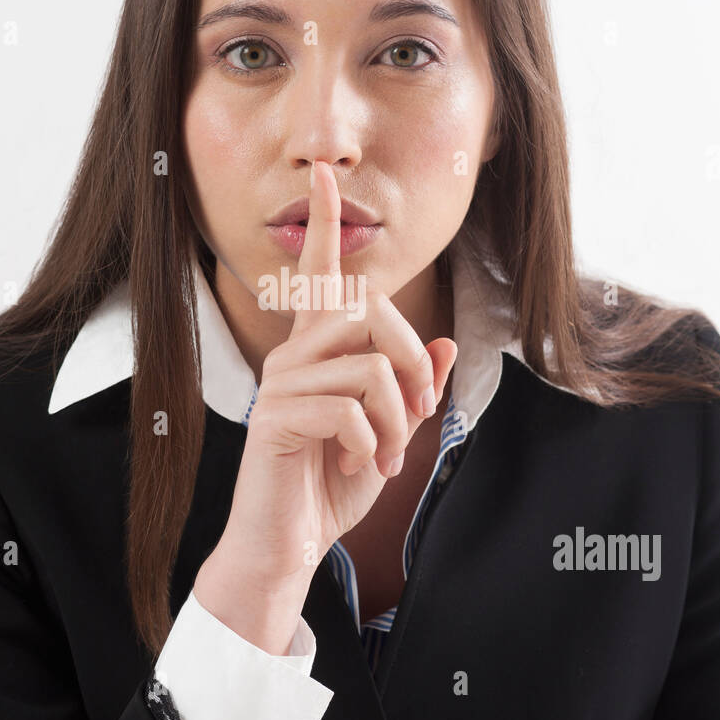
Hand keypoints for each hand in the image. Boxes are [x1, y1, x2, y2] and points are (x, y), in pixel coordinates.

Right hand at [202, 159, 456, 607]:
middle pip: (368, 310)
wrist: (289, 545)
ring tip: (388, 454)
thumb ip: (413, 390)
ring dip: (396, 416)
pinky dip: (373, 442)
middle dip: (411, 360)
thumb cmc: (331, 487)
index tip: (323, 174)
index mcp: (318, 353)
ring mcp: (282, 388)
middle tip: (417, 415)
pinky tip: (358, 465)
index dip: (324, 224)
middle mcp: (294, 358)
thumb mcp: (390, 435)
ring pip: (368, 364)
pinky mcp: (277, 421)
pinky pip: (349, 408)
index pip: (321, 278)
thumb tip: (442, 343)